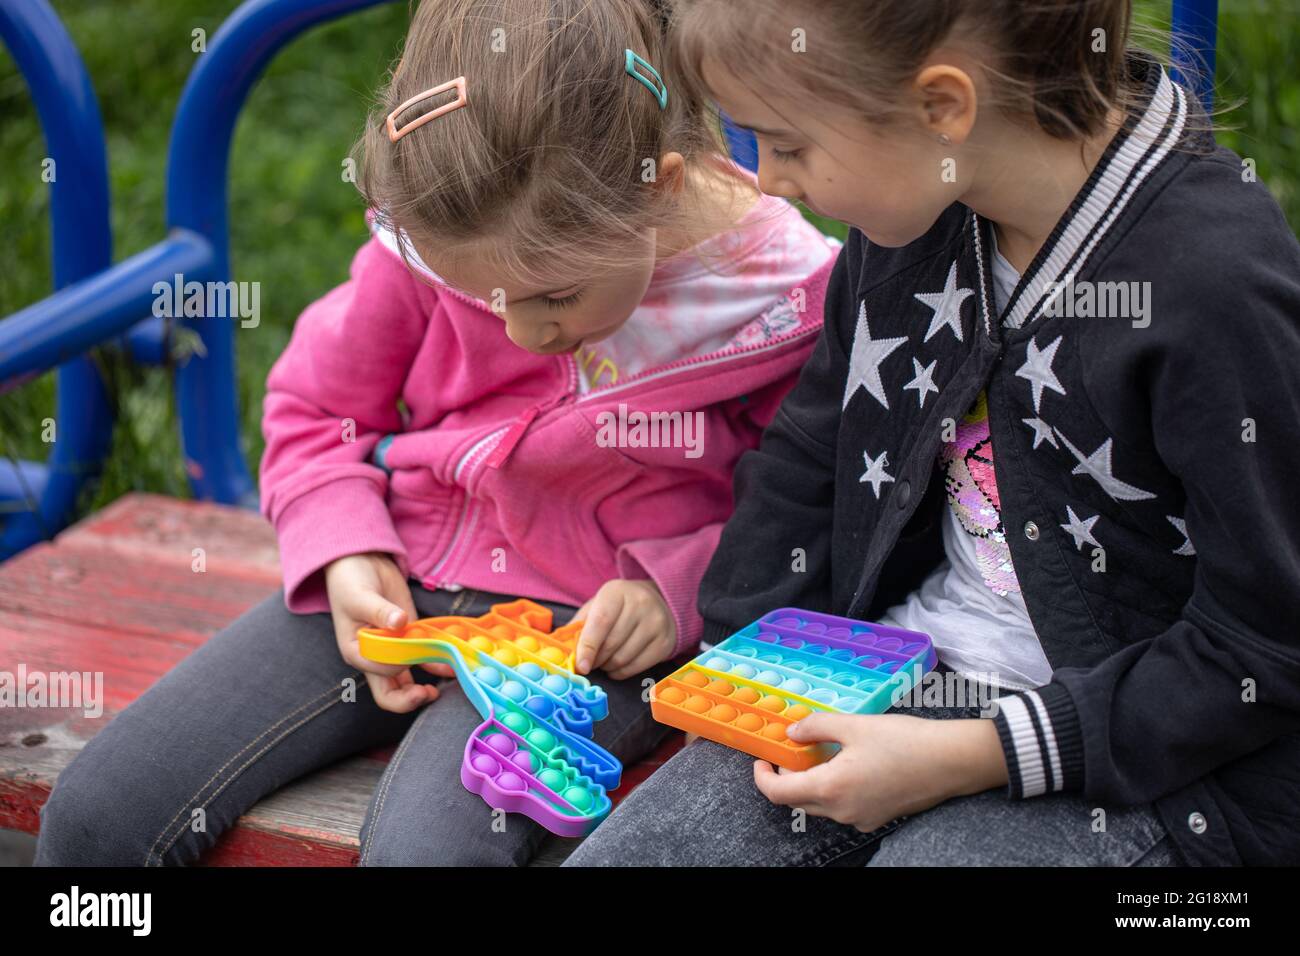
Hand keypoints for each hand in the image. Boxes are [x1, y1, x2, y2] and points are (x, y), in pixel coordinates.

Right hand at [323, 551, 452, 713]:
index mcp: (356, 652)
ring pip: (408, 683)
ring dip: (426, 688)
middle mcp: (374, 659)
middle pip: (390, 693)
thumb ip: (379, 611)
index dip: (397, 667)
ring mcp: (393, 651)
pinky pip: (424, 660)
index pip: (377, 673)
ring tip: (449, 678)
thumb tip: (399, 622)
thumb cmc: (351, 582)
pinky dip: (439, 665)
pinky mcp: (410, 639)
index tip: (411, 653)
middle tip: (429, 693)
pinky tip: (454, 666)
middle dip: (410, 699)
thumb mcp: (360, 595)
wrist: (362, 564)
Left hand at [571, 579, 675, 679]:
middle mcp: (640, 604)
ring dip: (607, 667)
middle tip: (590, 662)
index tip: (581, 666)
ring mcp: (656, 623)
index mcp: (617, 592)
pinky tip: (617, 666)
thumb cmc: (620, 606)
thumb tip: (562, 649)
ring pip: (623, 658)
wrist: (659, 601)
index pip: (601, 622)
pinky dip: (621, 672)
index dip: (588, 647)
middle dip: (595, 659)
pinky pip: (637, 667)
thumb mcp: (598, 605)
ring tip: (604, 661)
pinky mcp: (665, 642)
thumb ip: (579, 624)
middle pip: (611, 644)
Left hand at [753, 712, 1008, 830]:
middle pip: (797, 801)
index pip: (778, 793)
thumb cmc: (904, 740)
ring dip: (811, 782)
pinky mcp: (876, 817)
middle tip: (789, 752)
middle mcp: (842, 811)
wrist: (950, 761)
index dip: (762, 777)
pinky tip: (845, 764)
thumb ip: (816, 727)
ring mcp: (860, 818)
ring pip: (820, 805)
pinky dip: (833, 789)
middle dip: (786, 778)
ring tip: (819, 753)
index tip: (762, 759)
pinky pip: (842, 807)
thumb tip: (791, 733)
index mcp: (831, 788)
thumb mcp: (854, 724)